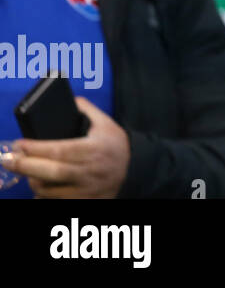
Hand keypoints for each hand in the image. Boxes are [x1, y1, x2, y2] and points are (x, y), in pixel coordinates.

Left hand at [9, 98, 129, 197]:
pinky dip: (41, 195)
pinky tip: (37, 184)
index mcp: (94, 149)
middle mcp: (89, 171)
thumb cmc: (116, 146)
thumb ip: (88, 111)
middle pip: (51, 172)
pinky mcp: (82, 201)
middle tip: (7, 160)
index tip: (19, 144)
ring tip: (24, 170)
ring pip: (49, 189)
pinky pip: (54, 201)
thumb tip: (71, 100)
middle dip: (25, 166)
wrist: (134, 170)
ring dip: (31, 180)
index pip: (60, 150)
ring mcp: (85, 189)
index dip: (36, 148)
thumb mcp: (108, 124)